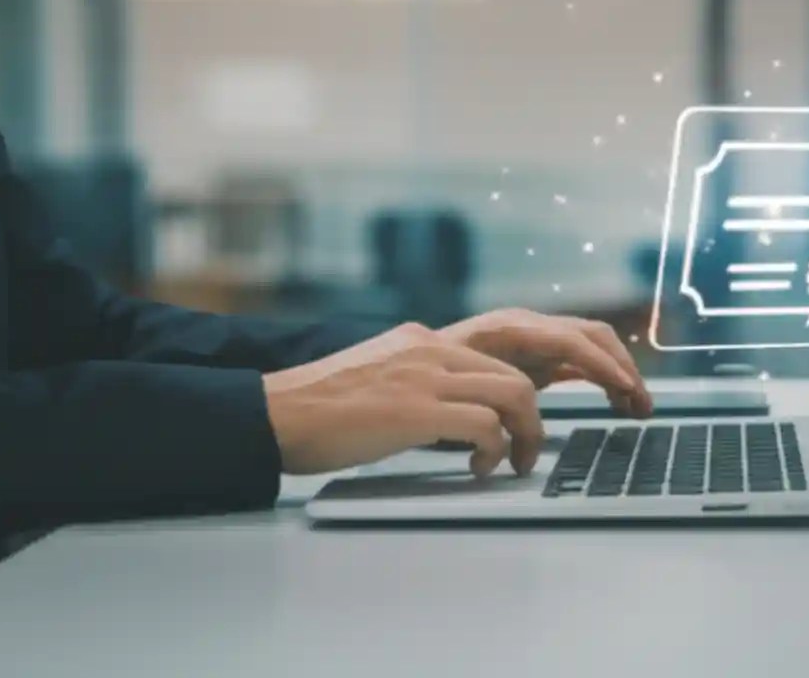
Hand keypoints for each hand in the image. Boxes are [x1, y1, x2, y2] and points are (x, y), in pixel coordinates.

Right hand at [264, 323, 542, 476]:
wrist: (276, 413)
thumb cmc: (318, 409)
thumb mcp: (380, 378)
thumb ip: (418, 383)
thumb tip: (450, 416)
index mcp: (421, 340)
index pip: (494, 361)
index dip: (517, 399)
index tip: (519, 426)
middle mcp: (429, 349)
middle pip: (515, 377)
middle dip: (531, 421)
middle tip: (524, 452)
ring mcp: (424, 377)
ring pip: (513, 395)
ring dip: (523, 437)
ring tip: (507, 464)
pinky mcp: (415, 410)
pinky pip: (485, 425)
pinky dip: (494, 451)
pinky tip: (476, 468)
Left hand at [438, 308, 651, 417]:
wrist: (400, 374)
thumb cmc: (421, 381)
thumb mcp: (453, 388)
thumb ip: (490, 398)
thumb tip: (518, 421)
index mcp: (508, 329)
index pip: (569, 340)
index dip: (601, 364)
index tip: (626, 389)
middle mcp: (525, 326)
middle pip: (590, 336)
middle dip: (621, 366)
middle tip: (642, 403)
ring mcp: (531, 339)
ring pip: (590, 347)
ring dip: (618, 372)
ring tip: (637, 407)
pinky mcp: (533, 356)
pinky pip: (578, 360)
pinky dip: (602, 377)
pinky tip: (616, 400)